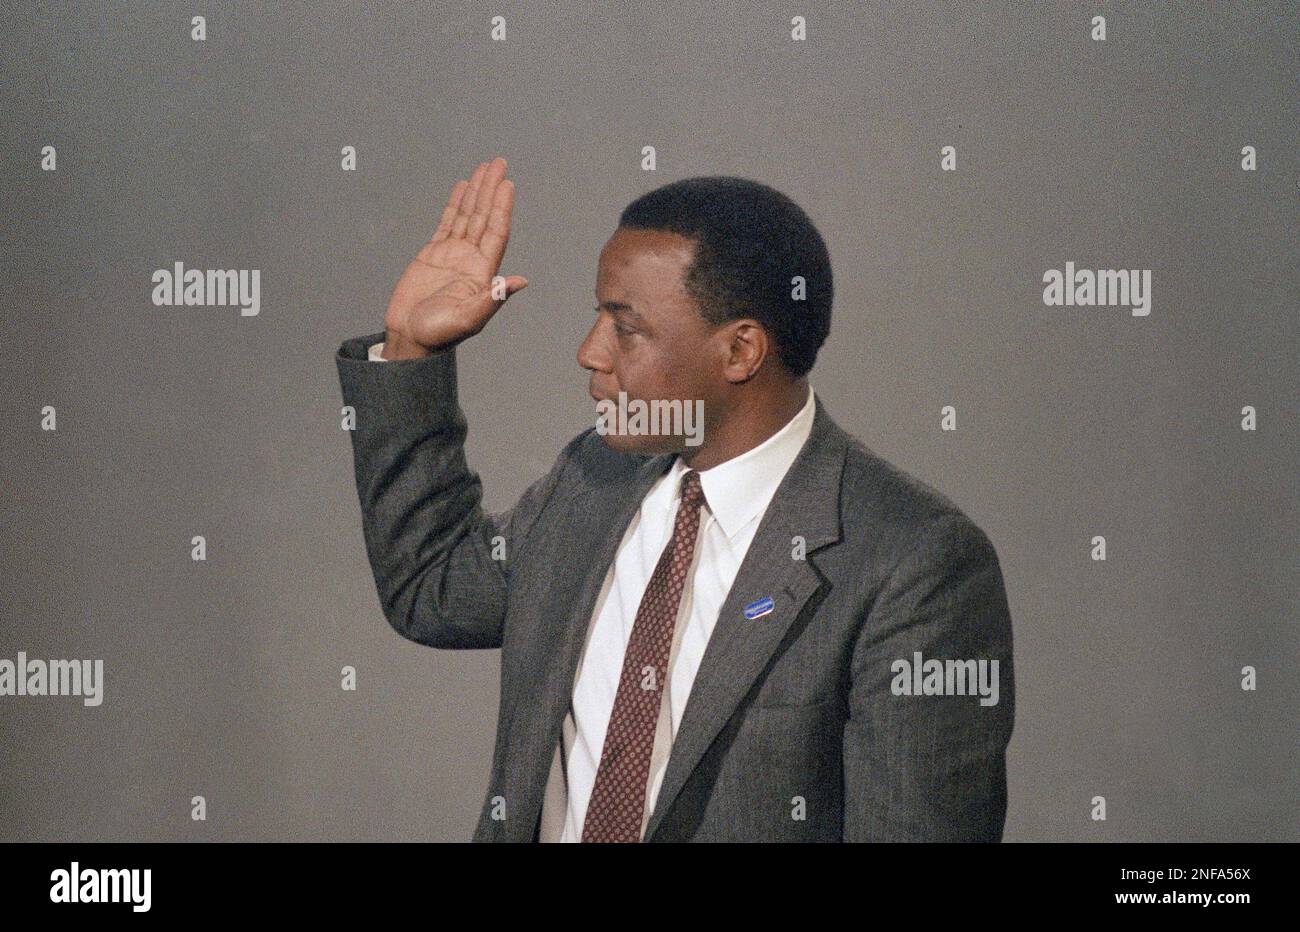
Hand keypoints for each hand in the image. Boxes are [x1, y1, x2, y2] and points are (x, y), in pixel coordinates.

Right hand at [382, 157, 528, 357]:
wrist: (411, 338)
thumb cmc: (439, 335)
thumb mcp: (468, 319)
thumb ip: (493, 299)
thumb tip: (521, 281)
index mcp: (482, 271)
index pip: (496, 231)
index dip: (502, 207)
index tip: (507, 183)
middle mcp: (470, 259)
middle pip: (484, 216)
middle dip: (491, 189)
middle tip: (498, 162)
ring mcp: (453, 254)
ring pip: (467, 215)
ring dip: (476, 192)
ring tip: (484, 168)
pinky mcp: (433, 254)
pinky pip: (447, 222)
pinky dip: (455, 204)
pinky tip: (462, 188)